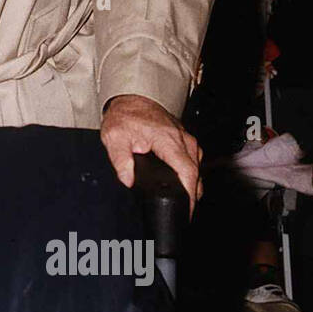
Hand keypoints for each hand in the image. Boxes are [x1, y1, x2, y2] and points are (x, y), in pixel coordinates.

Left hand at [100, 94, 202, 216]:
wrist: (131, 98)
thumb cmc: (125, 116)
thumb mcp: (114, 138)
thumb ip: (120, 160)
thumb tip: (127, 180)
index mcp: (169, 140)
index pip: (188, 172)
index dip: (189, 195)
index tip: (186, 210)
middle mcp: (183, 139)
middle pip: (196, 174)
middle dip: (191, 196)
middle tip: (181, 213)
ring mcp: (187, 139)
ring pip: (197, 168)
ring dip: (192, 185)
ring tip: (181, 202)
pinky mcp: (185, 140)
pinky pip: (193, 161)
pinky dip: (190, 174)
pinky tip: (181, 184)